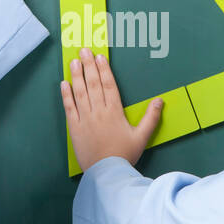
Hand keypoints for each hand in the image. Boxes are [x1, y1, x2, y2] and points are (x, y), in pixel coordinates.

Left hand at [60, 48, 162, 171]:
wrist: (107, 173)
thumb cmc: (125, 155)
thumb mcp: (142, 137)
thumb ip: (151, 118)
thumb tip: (160, 100)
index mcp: (115, 112)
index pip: (108, 85)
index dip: (104, 69)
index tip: (100, 57)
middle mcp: (99, 111)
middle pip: (93, 84)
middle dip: (88, 66)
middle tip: (84, 50)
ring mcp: (85, 119)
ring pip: (80, 92)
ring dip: (76, 75)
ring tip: (73, 61)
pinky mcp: (74, 128)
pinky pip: (69, 108)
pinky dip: (66, 95)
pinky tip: (64, 83)